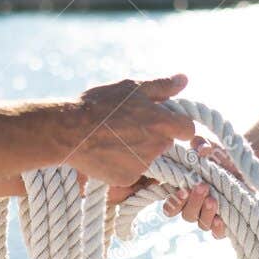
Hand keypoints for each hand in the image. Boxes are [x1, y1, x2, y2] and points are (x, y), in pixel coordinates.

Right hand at [66, 74, 193, 187]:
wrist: (70, 131)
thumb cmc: (101, 104)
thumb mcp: (131, 88)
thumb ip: (162, 86)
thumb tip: (184, 79)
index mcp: (162, 122)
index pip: (188, 129)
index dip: (177, 124)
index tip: (162, 120)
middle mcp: (157, 146)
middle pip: (166, 143)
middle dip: (154, 136)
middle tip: (129, 126)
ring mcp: (143, 165)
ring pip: (148, 157)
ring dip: (137, 149)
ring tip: (113, 137)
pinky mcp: (127, 179)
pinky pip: (131, 171)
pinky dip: (122, 164)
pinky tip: (106, 152)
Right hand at [159, 137, 243, 239]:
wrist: (245, 167)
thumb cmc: (220, 156)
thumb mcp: (210, 146)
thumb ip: (202, 143)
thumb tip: (202, 149)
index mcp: (183, 192)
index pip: (170, 206)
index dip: (173, 202)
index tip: (183, 189)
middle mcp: (194, 207)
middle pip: (186, 215)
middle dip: (193, 202)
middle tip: (203, 187)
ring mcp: (209, 217)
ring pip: (201, 223)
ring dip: (206, 212)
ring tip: (214, 200)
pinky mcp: (225, 224)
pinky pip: (217, 233)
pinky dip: (217, 228)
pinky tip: (220, 219)